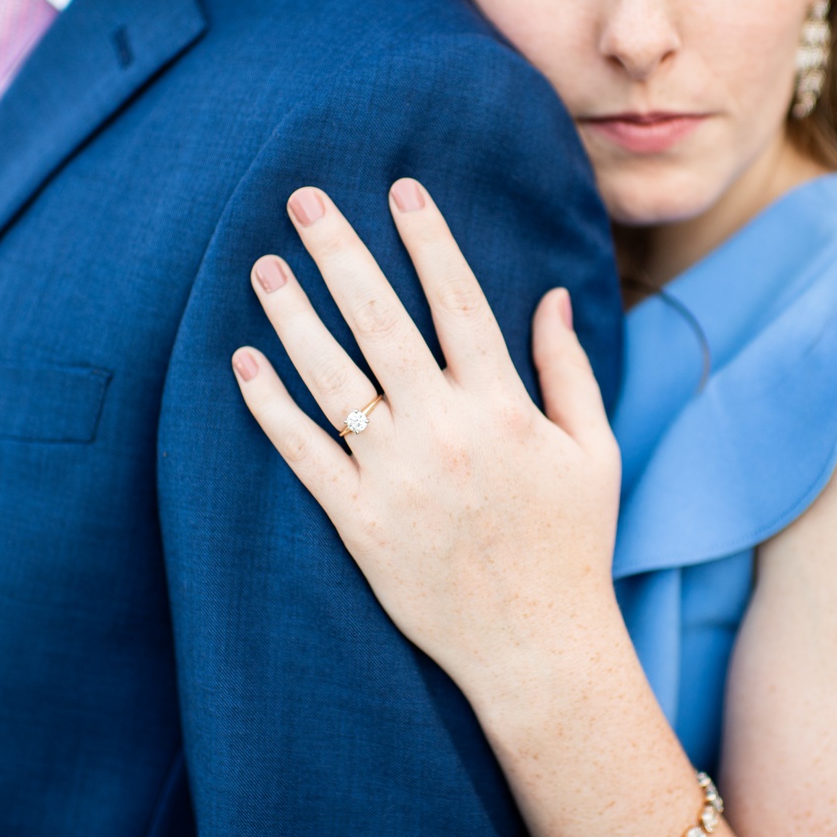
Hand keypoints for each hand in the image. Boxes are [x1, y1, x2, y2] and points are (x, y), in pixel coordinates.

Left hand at [230, 179, 622, 691]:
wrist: (536, 647)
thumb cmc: (571, 543)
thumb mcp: (593, 451)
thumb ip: (568, 368)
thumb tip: (550, 294)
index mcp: (504, 409)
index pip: (459, 303)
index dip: (429, 240)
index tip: (400, 188)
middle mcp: (445, 432)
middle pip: (382, 322)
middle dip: (341, 255)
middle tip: (303, 201)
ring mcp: (396, 478)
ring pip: (333, 380)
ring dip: (294, 318)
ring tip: (263, 268)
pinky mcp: (359, 523)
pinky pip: (304, 454)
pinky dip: (271, 408)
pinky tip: (243, 363)